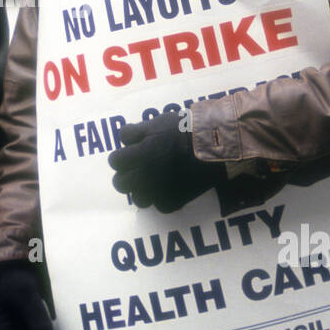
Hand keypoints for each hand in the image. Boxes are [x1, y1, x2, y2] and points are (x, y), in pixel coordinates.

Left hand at [107, 112, 225, 212]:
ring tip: (152, 181)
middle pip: (121, 184)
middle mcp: (144, 177)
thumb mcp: (157, 123)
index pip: (115, 161)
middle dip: (126, 175)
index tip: (129, 154)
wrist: (214, 146)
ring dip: (141, 190)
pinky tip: (169, 187)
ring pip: (138, 199)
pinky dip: (162, 198)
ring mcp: (159, 192)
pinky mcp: (175, 202)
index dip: (121, 156)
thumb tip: (124, 139)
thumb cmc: (185, 130)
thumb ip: (136, 132)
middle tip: (136, 169)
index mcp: (138, 156)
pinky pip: (160, 206)